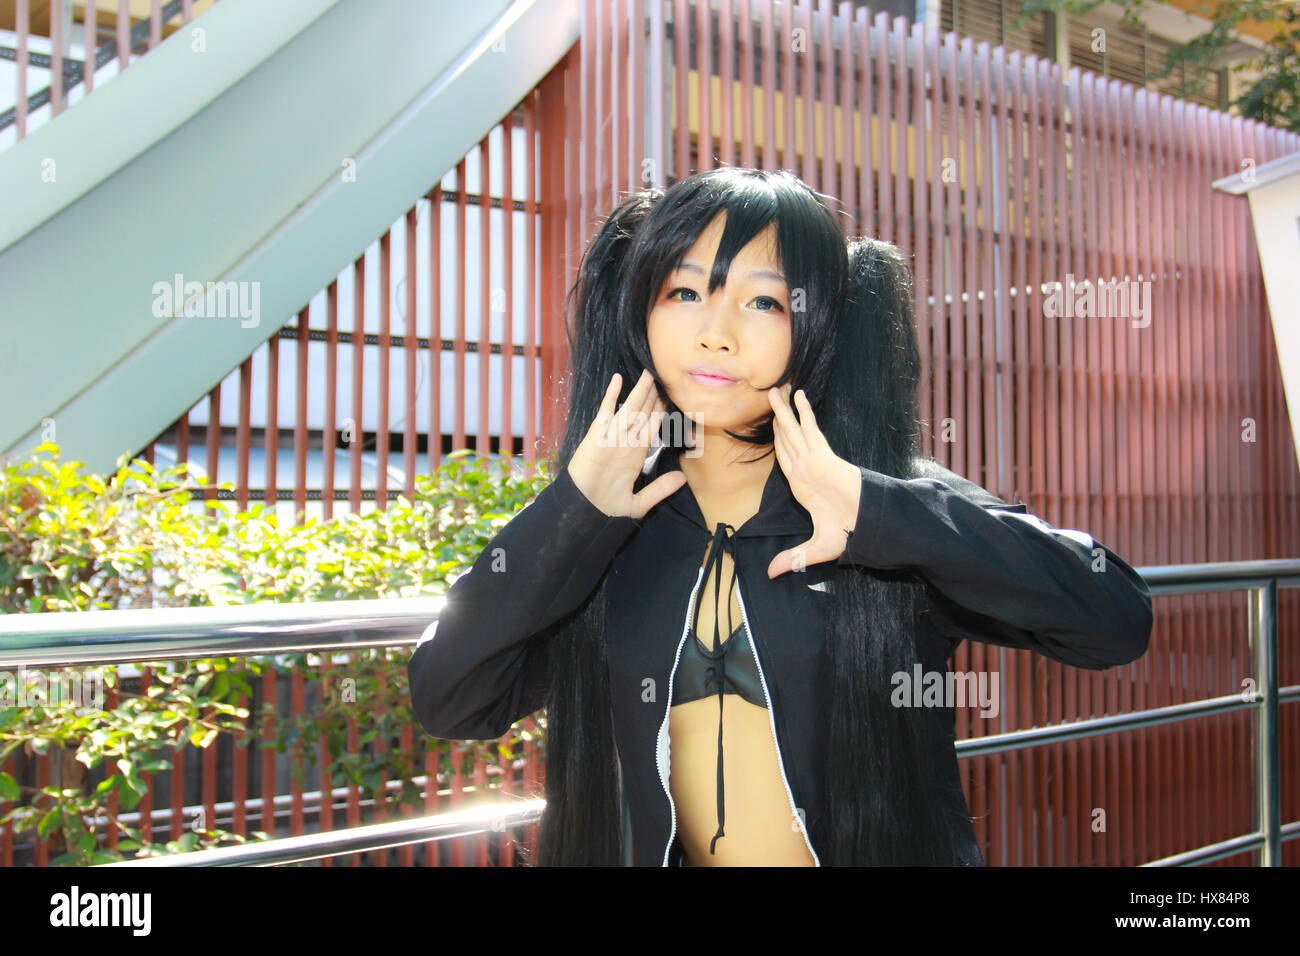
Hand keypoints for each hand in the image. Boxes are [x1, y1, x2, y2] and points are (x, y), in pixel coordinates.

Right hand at [568, 369, 687, 519]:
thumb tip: (683, 479)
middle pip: (644, 413)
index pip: (652, 426)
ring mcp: (612, 436)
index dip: (661, 411)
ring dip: (640, 391)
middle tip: (663, 376)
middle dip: (654, 396)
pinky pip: (605, 411)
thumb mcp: (640, 502)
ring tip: (649, 373)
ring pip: (630, 408)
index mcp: (636, 454)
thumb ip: (660, 489)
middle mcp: (626, 442)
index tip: (671, 396)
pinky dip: (611, 395)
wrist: (584, 512)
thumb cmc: (607, 508)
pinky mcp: (597, 435)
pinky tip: (618, 378)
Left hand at [766, 383, 863, 577]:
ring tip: (776, 388)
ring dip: (784, 410)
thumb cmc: (849, 531)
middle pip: (786, 437)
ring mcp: (813, 461)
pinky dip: (804, 413)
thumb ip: (792, 558)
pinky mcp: (824, 457)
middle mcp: (805, 469)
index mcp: (802, 485)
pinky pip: (811, 430)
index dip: (778, 438)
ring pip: (794, 430)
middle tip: (771, 393)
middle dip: (778, 416)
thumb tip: (770, 573)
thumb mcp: (815, 548)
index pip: (784, 456)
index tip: (772, 422)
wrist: (868, 523)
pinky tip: (799, 395)